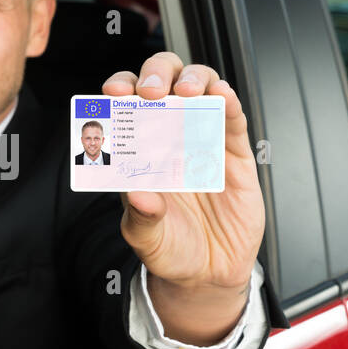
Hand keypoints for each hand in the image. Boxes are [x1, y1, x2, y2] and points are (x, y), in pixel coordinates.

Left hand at [103, 54, 264, 343]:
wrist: (209, 274)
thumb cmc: (170, 249)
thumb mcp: (146, 238)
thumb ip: (141, 216)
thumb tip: (138, 193)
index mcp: (139, 150)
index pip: (126, 104)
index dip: (120, 89)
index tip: (113, 93)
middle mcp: (170, 137)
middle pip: (164, 83)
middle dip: (156, 74)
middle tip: (152, 91)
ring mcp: (203, 140)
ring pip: (201, 89)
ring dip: (193, 80)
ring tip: (187, 92)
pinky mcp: (234, 153)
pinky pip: (233, 119)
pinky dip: (228, 101)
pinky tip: (221, 96)